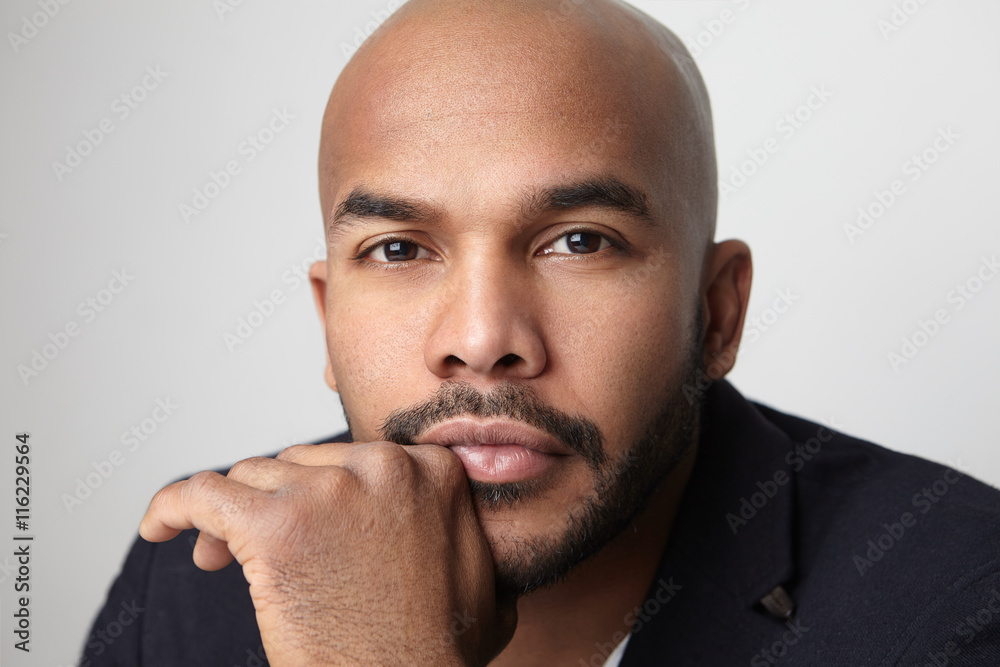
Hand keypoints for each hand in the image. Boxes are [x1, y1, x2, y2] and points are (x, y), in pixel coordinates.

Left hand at [139, 441, 516, 665]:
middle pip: (300, 463)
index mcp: (430, 469)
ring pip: (254, 477)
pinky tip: (157, 528)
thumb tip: (453, 529)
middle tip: (253, 555)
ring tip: (220, 563)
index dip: (320, 493)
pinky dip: (172, 506)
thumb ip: (462, 533)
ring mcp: (329, 492)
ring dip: (234, 518)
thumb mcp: (482, 579)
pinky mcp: (275, 527)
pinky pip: (202, 494)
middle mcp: (383, 465)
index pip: (353, 459)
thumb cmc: (440, 651)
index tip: (305, 528)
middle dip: (276, 504)